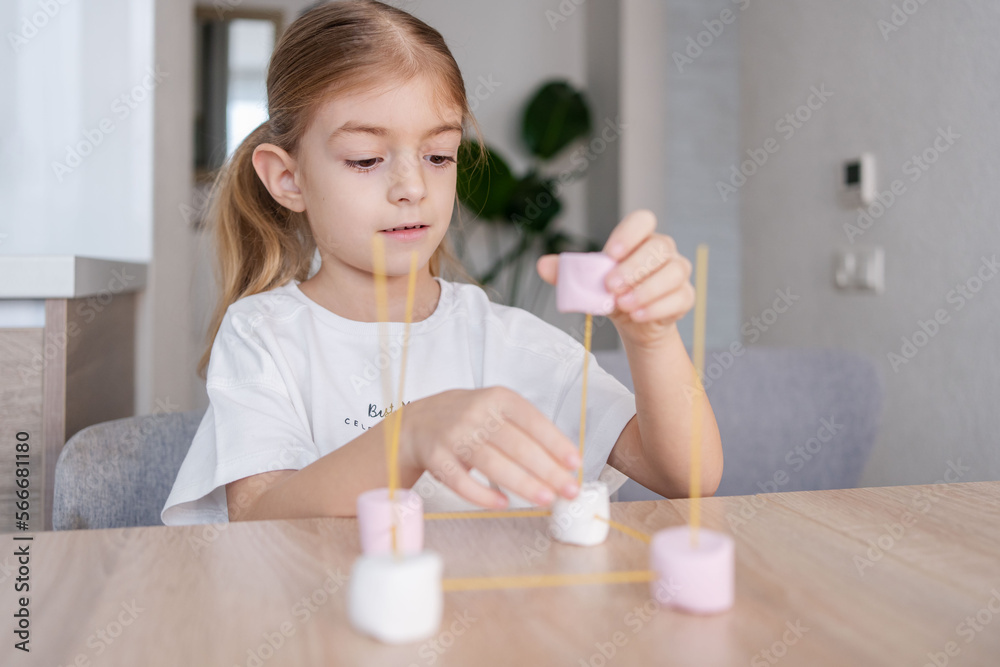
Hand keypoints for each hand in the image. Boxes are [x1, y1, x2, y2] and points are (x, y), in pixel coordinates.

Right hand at [396, 387, 581, 508]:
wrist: (417, 422)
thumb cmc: (469, 419)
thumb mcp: (497, 410)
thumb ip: (527, 431)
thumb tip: (564, 463)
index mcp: (498, 398)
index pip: (533, 420)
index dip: (556, 443)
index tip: (575, 464)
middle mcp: (475, 413)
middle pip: (516, 445)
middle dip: (547, 470)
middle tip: (569, 490)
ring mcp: (453, 435)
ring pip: (493, 464)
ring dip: (523, 483)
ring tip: (545, 499)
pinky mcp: (436, 458)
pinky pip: (461, 481)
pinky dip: (483, 495)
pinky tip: (503, 504)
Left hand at [536, 209, 693, 347]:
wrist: (633, 321)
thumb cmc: (613, 293)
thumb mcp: (589, 282)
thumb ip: (569, 273)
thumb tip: (542, 265)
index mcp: (640, 238)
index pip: (642, 220)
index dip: (628, 234)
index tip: (611, 253)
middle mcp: (663, 250)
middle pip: (659, 247)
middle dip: (634, 267)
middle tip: (611, 286)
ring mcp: (678, 272)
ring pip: (673, 272)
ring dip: (646, 290)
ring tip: (623, 305)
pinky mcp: (685, 296)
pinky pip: (680, 297)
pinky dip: (657, 307)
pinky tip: (638, 315)